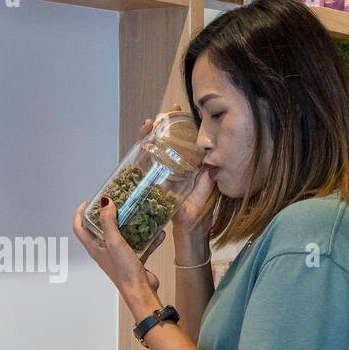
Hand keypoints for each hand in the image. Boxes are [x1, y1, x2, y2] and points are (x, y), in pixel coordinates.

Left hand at [73, 198, 161, 318]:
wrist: (141, 291)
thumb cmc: (124, 271)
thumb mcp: (114, 242)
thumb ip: (108, 222)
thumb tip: (105, 202)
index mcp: (95, 248)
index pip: (79, 228)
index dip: (80, 213)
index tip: (87, 201)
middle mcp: (104, 251)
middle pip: (100, 229)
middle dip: (106, 214)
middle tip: (115, 202)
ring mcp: (119, 255)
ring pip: (121, 235)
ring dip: (128, 224)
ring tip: (136, 212)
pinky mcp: (133, 259)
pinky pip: (140, 245)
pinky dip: (148, 238)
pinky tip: (158, 231)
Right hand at [140, 104, 216, 234]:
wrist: (187, 238)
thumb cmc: (197, 219)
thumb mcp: (203, 198)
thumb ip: (205, 183)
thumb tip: (209, 166)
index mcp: (184, 171)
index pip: (179, 142)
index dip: (179, 125)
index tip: (180, 110)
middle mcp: (169, 171)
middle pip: (163, 142)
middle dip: (162, 125)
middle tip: (163, 113)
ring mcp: (156, 178)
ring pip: (150, 150)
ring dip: (149, 135)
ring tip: (150, 123)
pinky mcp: (146, 188)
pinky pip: (140, 168)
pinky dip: (139, 153)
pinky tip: (141, 142)